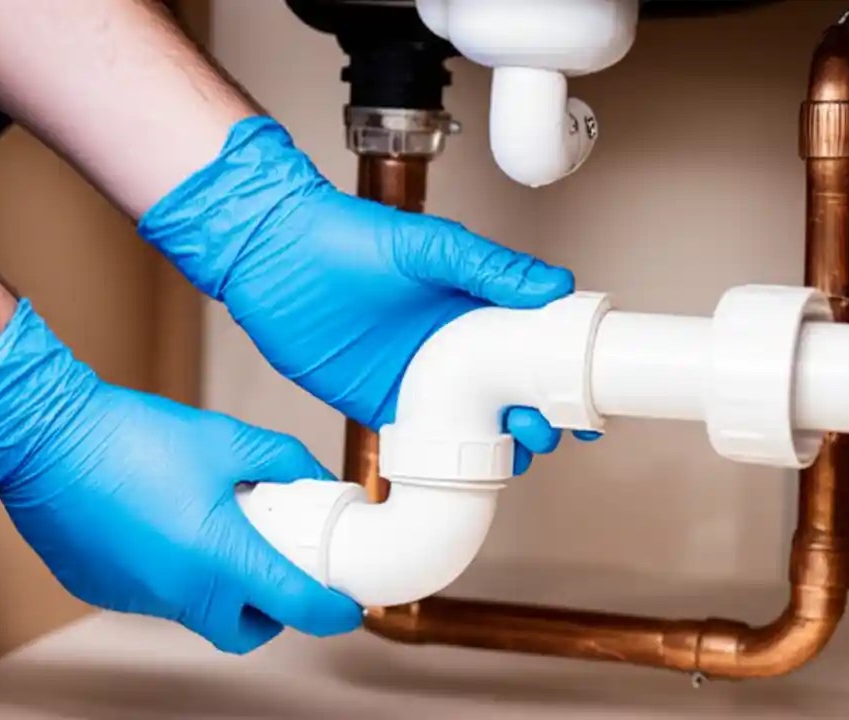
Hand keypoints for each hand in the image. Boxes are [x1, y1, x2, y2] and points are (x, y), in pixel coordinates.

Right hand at [0, 301, 361, 652]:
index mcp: (219, 558)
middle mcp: (180, 592)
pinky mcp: (106, 592)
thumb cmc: (130, 436)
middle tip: (278, 570)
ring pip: (199, 613)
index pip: (295, 608)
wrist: (46, 437)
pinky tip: (166, 528)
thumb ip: (282, 461)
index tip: (346, 606)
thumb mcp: (225, 438)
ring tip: (214, 531)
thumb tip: (314, 478)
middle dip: (271, 611)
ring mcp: (139, 598)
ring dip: (219, 587)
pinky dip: (174, 575)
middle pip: (246, 630)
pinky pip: (157, 597)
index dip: (331, 613)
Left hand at [139, 117, 596, 473]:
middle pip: (513, 394)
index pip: (532, 342)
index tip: (582, 395)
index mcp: (470, 306)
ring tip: (514, 451)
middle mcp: (451, 347)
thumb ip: (486, 267)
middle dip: (538, 418)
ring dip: (502, 445)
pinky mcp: (383, 408)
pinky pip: (427, 445)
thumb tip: (552, 284)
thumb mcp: (423, 248)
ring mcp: (420, 381)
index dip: (561, 372)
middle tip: (544, 430)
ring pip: (476, 426)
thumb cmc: (340, 239)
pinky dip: (450, 464)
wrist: (267, 259)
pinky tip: (465, 474)